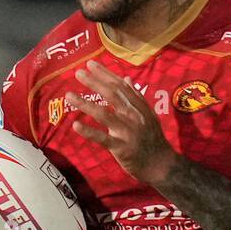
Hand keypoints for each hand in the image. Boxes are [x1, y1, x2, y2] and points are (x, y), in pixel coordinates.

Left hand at [66, 59, 173, 184]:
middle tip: (78, 73)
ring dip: (85, 104)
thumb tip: (126, 78)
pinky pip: (103, 138)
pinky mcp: (121, 148)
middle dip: (94, 82)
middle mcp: (132, 116)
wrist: (161, 165)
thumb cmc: (153, 140)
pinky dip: (89, 131)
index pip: (120, 86)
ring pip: (104, 114)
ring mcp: (126, 132)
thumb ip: (137, 97)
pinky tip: (75, 125)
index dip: (105, 74)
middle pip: (111, 95)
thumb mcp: (149, 115)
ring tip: (69, 95)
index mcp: (138, 107)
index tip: (91, 64)